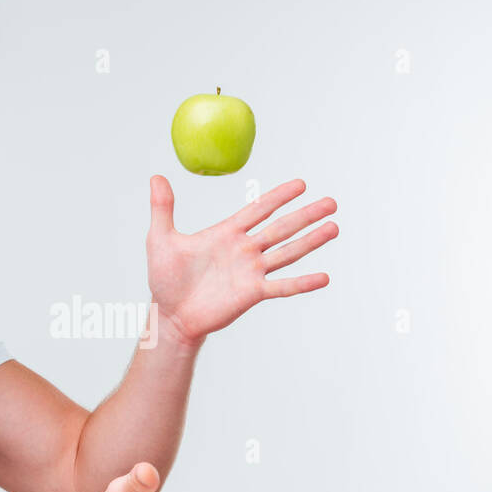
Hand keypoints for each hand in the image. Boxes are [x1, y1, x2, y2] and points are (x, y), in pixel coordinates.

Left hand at [146, 176, 338, 345]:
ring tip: (334, 227)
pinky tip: (324, 278)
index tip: (301, 184)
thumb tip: (156, 176)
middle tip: (332, 201)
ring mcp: (251, 272)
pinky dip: (302, 283)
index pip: (259, 209)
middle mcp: (245, 250)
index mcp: (227, 233)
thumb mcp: (161, 239)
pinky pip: (282, 287)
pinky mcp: (252, 294)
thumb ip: (162, 208)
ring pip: (287, 252)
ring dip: (311, 241)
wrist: (170, 315)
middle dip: (306, 214)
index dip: (279, 196)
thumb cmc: (165, 279)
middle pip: (282, 228)